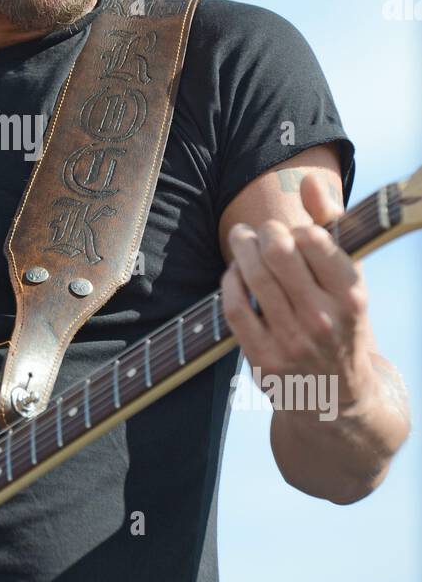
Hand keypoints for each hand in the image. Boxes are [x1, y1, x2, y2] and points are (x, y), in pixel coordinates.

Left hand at [220, 173, 377, 411]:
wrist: (338, 400)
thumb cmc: (340, 324)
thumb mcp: (349, 280)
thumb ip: (332, 228)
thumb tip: (308, 182)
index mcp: (351, 296)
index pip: (313, 240)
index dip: (294, 228)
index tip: (291, 232)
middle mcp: (324, 319)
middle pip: (278, 252)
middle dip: (262, 231)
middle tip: (258, 230)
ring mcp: (292, 341)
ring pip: (254, 276)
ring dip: (241, 249)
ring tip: (242, 240)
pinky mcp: (264, 359)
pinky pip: (235, 307)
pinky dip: (230, 282)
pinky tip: (234, 273)